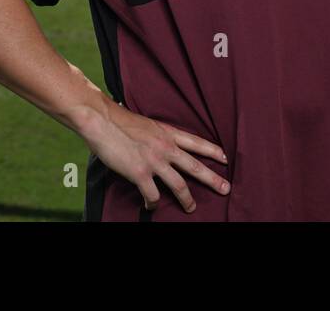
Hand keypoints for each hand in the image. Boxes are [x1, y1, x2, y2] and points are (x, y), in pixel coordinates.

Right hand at [80, 99, 230, 213]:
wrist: (102, 120)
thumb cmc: (120, 120)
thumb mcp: (147, 123)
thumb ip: (159, 135)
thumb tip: (162, 144)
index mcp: (167, 133)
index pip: (196, 142)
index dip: (212, 151)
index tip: (226, 158)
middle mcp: (165, 147)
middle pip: (195, 166)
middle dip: (213, 179)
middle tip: (226, 188)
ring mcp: (154, 161)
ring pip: (179, 185)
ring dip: (187, 199)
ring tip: (191, 208)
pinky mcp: (140, 173)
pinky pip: (153, 195)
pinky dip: (154, 203)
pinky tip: (151, 206)